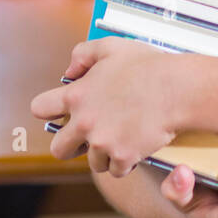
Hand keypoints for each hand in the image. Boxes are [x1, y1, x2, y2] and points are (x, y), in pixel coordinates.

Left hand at [31, 36, 183, 176]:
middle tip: (87, 137)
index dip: (48, 110)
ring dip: (103, 153)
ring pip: (92, 162)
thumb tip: (69, 71)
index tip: (59, 112)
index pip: (40, 108)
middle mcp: (84, 123)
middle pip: (58, 149)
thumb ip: (83, 54)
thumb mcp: (110, 46)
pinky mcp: (122, 158)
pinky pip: (116, 170)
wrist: (176, 89)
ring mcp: (102, 143)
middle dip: (70, 145)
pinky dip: (125, 162)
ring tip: (121, 136)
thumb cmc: (147, 66)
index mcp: (76, 96)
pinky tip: (135, 146)